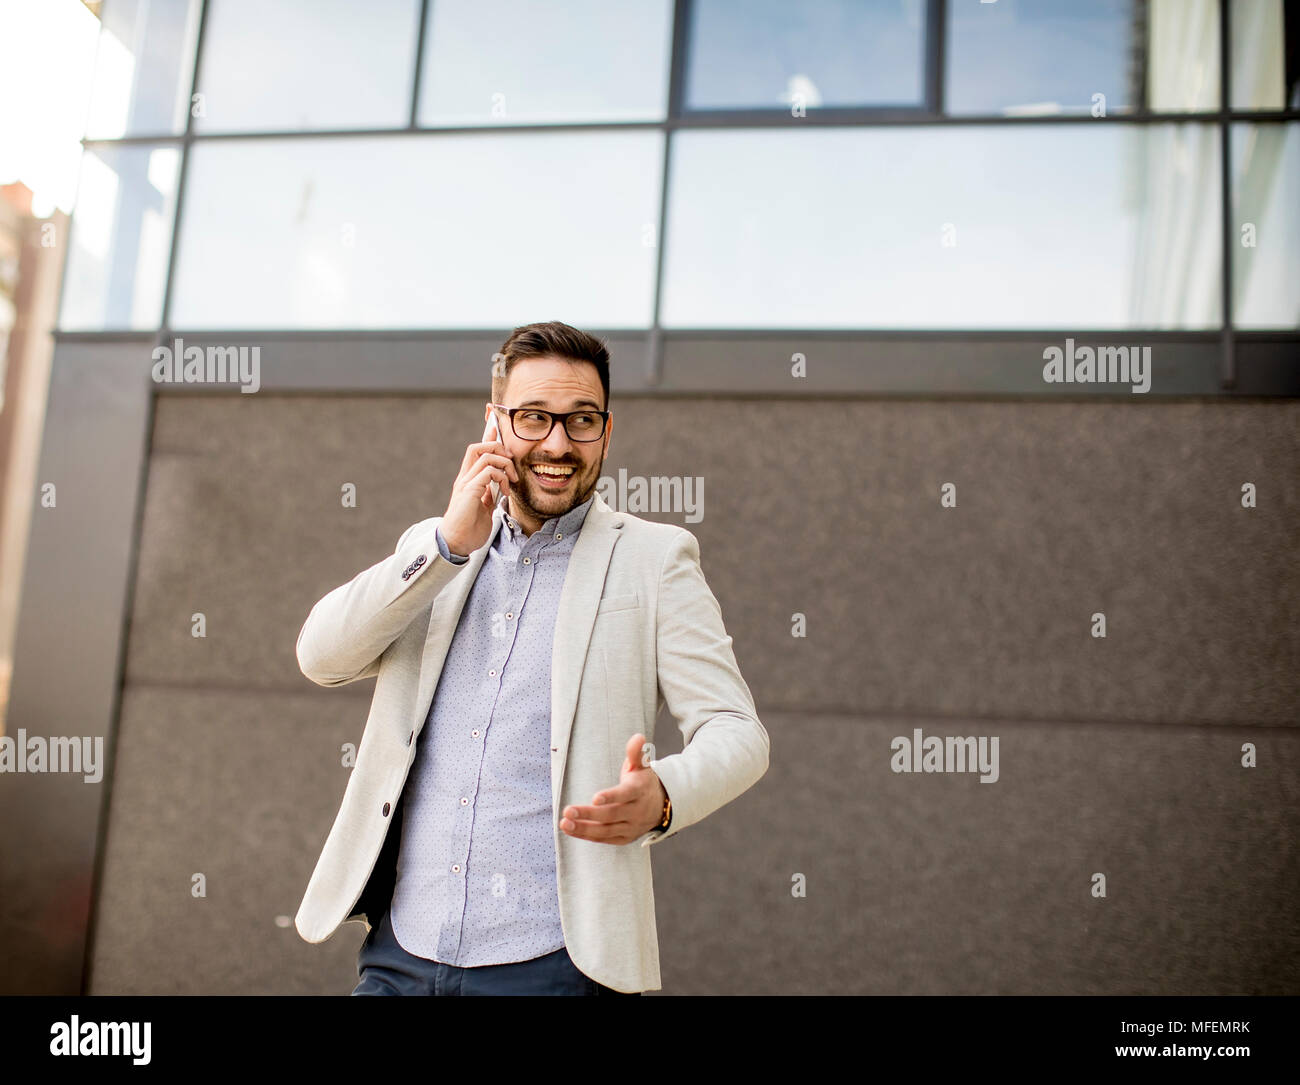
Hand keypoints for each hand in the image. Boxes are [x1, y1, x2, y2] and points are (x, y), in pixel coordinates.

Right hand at [440, 413, 519, 554]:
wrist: (457, 543)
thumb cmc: (469, 528)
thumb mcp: (484, 508)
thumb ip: (489, 495)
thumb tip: (499, 489)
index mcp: (469, 480)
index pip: (477, 451)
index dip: (488, 436)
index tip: (496, 424)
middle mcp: (465, 477)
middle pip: (478, 446)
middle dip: (498, 446)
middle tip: (512, 462)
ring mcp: (466, 482)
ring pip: (485, 454)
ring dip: (504, 463)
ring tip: (512, 480)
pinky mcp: (469, 490)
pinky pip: (488, 470)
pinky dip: (501, 476)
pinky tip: (506, 491)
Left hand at [560, 733, 666, 844]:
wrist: (661, 808)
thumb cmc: (643, 783)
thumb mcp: (642, 767)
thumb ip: (636, 753)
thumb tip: (638, 737)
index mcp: (640, 791)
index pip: (625, 795)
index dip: (611, 796)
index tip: (595, 798)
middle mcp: (636, 812)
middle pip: (611, 814)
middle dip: (588, 814)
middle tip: (568, 810)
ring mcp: (630, 827)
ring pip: (605, 830)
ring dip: (583, 828)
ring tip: (564, 822)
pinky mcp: (624, 838)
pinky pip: (603, 838)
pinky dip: (586, 835)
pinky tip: (570, 829)